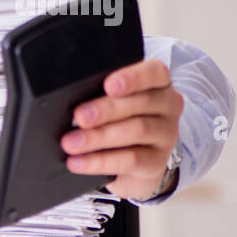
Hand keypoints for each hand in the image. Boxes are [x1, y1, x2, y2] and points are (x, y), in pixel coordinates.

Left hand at [61, 58, 184, 199]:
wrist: (134, 164)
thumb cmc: (119, 123)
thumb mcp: (112, 104)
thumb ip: (99, 96)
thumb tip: (69, 103)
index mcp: (157, 84)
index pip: (154, 73)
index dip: (132, 78)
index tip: (109, 85)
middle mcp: (167, 106)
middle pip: (141, 103)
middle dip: (106, 110)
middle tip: (79, 117)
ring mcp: (166, 134)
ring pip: (136, 131)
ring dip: (98, 137)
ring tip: (71, 143)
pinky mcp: (157, 162)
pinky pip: (130, 160)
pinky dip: (100, 161)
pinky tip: (78, 162)